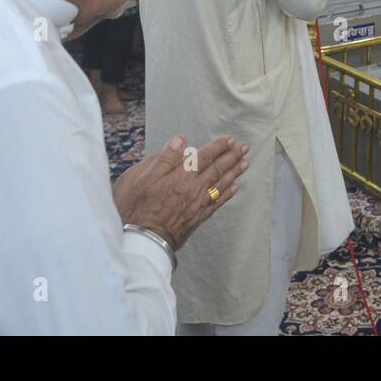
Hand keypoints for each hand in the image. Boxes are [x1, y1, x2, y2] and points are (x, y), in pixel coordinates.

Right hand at [112, 134, 249, 249]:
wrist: (141, 241)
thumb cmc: (135, 208)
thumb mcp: (140, 177)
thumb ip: (164, 158)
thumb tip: (181, 139)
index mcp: (181, 176)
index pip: (204, 157)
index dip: (218, 147)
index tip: (230, 139)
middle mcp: (194, 189)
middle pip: (217, 169)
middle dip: (232, 157)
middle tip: (245, 147)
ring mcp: (197, 205)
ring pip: (221, 185)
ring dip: (234, 173)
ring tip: (245, 164)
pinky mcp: (197, 218)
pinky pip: (217, 203)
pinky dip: (227, 194)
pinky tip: (235, 188)